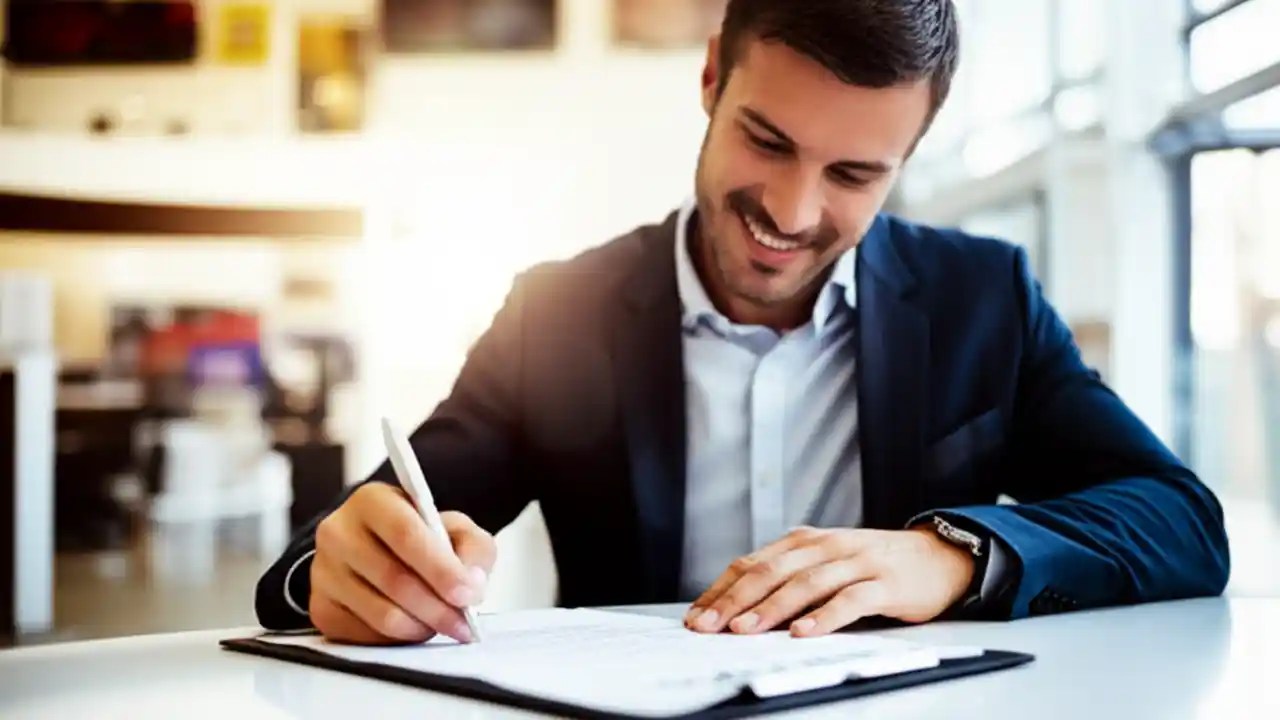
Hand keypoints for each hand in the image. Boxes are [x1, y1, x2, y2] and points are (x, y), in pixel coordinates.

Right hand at [310, 482, 494, 644]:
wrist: (382, 554)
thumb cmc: (421, 539)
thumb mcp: (456, 530)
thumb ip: (473, 548)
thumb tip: (470, 582)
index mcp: (372, 501)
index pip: (405, 534)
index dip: (440, 568)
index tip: (467, 594)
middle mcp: (338, 532)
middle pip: (394, 579)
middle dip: (438, 607)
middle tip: (465, 623)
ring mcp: (323, 572)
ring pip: (382, 615)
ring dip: (422, 626)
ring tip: (441, 622)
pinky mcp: (321, 608)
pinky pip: (366, 637)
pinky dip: (399, 639)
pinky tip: (412, 624)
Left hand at [684, 525, 974, 637]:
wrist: (937, 555)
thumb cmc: (873, 565)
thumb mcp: (825, 562)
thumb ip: (789, 577)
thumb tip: (738, 610)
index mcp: (804, 540)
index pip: (752, 564)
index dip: (721, 590)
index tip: (696, 616)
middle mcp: (826, 546)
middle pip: (771, 572)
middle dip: (734, 600)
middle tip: (709, 625)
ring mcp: (856, 562)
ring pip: (805, 584)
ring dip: (771, 609)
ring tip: (744, 630)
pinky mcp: (884, 583)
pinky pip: (850, 600)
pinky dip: (825, 617)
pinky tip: (805, 632)